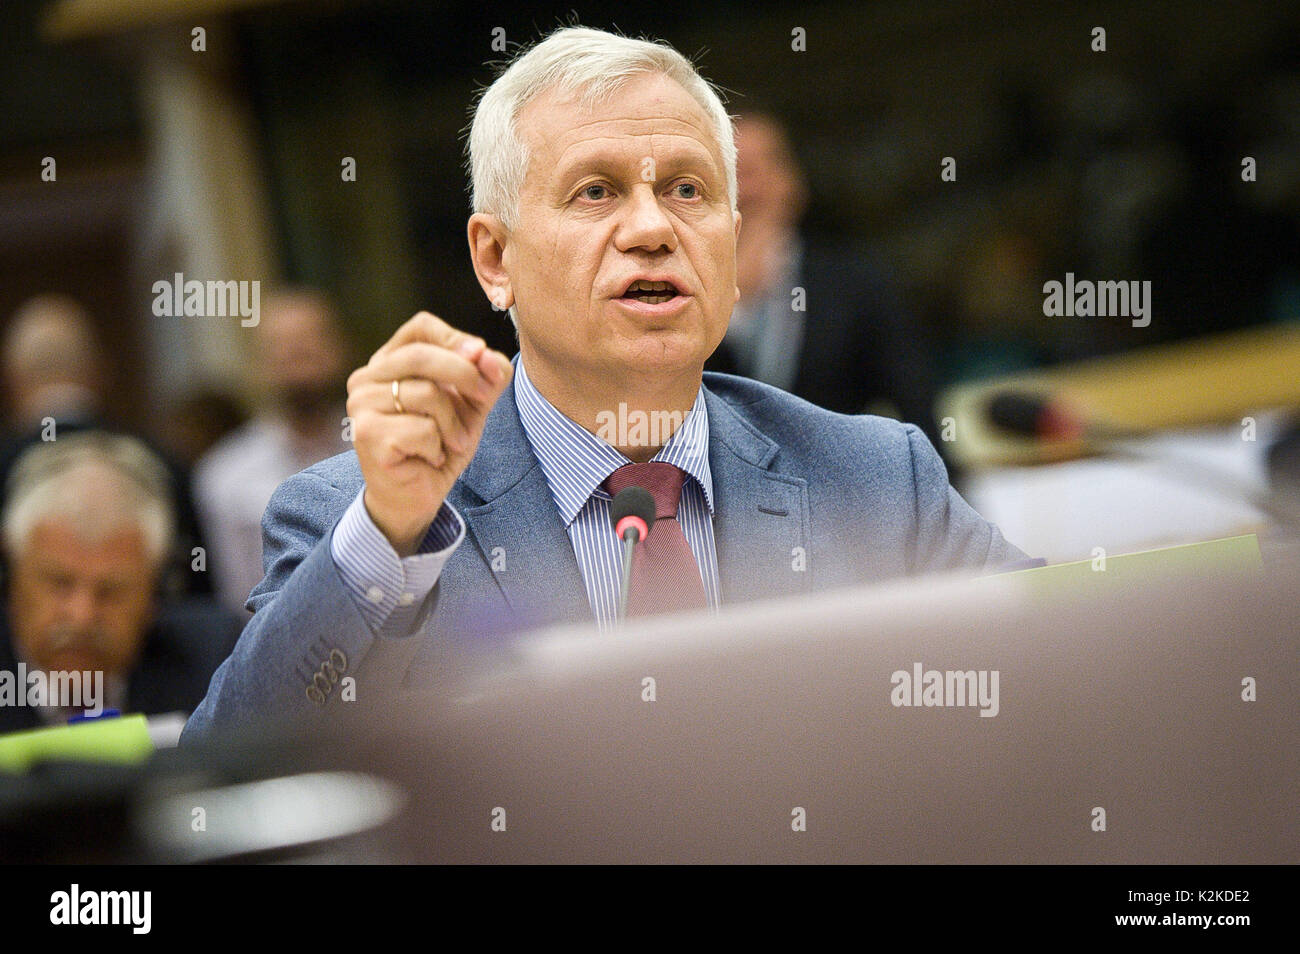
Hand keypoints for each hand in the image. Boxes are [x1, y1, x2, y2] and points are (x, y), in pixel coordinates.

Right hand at [346, 311, 512, 554]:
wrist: (416, 497)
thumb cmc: (440, 445)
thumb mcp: (471, 406)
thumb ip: (486, 378)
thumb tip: (492, 357)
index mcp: (388, 362)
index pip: (420, 327)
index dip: (456, 339)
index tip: (482, 356)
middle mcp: (366, 378)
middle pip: (422, 355)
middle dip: (465, 375)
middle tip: (485, 398)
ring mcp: (361, 406)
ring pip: (426, 394)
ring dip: (454, 424)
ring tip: (452, 442)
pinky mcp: (367, 436)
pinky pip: (422, 429)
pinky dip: (438, 446)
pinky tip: (430, 458)